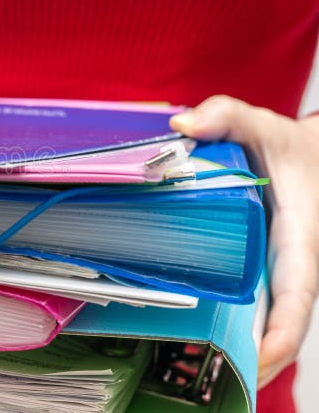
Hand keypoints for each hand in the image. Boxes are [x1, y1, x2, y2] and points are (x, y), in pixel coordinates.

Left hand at [170, 95, 318, 386]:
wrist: (312, 156)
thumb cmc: (290, 146)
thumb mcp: (260, 123)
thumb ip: (226, 116)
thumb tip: (181, 125)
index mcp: (297, 242)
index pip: (297, 302)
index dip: (279, 340)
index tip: (252, 364)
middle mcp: (288, 266)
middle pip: (275, 327)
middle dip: (246, 358)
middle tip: (198, 373)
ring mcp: (273, 272)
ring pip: (258, 321)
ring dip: (231, 347)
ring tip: (183, 364)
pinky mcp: (257, 270)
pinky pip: (245, 304)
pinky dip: (224, 323)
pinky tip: (186, 333)